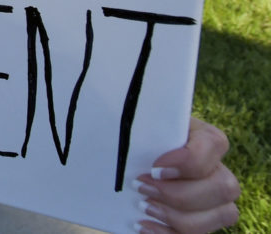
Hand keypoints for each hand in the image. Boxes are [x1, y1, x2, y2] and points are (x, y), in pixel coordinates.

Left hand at [135, 118, 239, 233]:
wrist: (127, 161)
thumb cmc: (132, 137)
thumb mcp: (135, 125)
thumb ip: (140, 124)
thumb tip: (123, 123)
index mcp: (204, 138)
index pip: (215, 144)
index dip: (188, 161)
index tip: (154, 168)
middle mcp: (218, 169)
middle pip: (223, 187)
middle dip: (179, 193)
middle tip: (140, 187)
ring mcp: (217, 199)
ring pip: (223, 215)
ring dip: (178, 216)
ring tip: (142, 207)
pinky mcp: (204, 220)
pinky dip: (169, 233)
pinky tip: (142, 225)